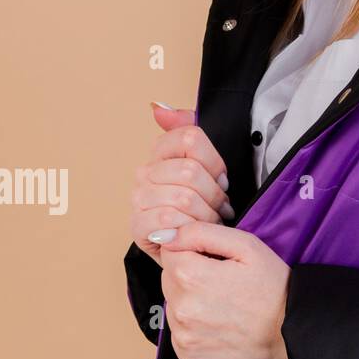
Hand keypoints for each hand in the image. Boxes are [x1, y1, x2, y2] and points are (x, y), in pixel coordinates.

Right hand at [130, 104, 233, 263]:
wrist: (199, 249)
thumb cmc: (207, 210)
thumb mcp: (210, 169)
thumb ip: (188, 131)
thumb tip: (157, 108)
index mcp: (162, 153)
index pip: (190, 138)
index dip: (215, 163)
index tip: (221, 180)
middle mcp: (145, 173)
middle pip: (190, 170)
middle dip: (214, 195)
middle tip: (219, 209)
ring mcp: (139, 199)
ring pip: (183, 197)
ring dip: (206, 216)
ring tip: (209, 223)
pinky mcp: (137, 227)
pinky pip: (166, 219)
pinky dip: (187, 228)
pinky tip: (192, 234)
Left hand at [160, 221, 290, 358]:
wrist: (294, 335)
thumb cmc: (274, 288)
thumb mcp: (246, 245)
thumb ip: (200, 232)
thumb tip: (164, 235)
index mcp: (189, 275)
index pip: (170, 251)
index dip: (194, 253)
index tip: (217, 263)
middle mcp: (180, 308)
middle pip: (169, 280)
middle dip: (190, 277)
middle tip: (224, 286)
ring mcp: (184, 336)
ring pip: (173, 307)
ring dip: (191, 304)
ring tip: (224, 307)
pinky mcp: (189, 358)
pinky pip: (180, 335)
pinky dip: (195, 330)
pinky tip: (220, 327)